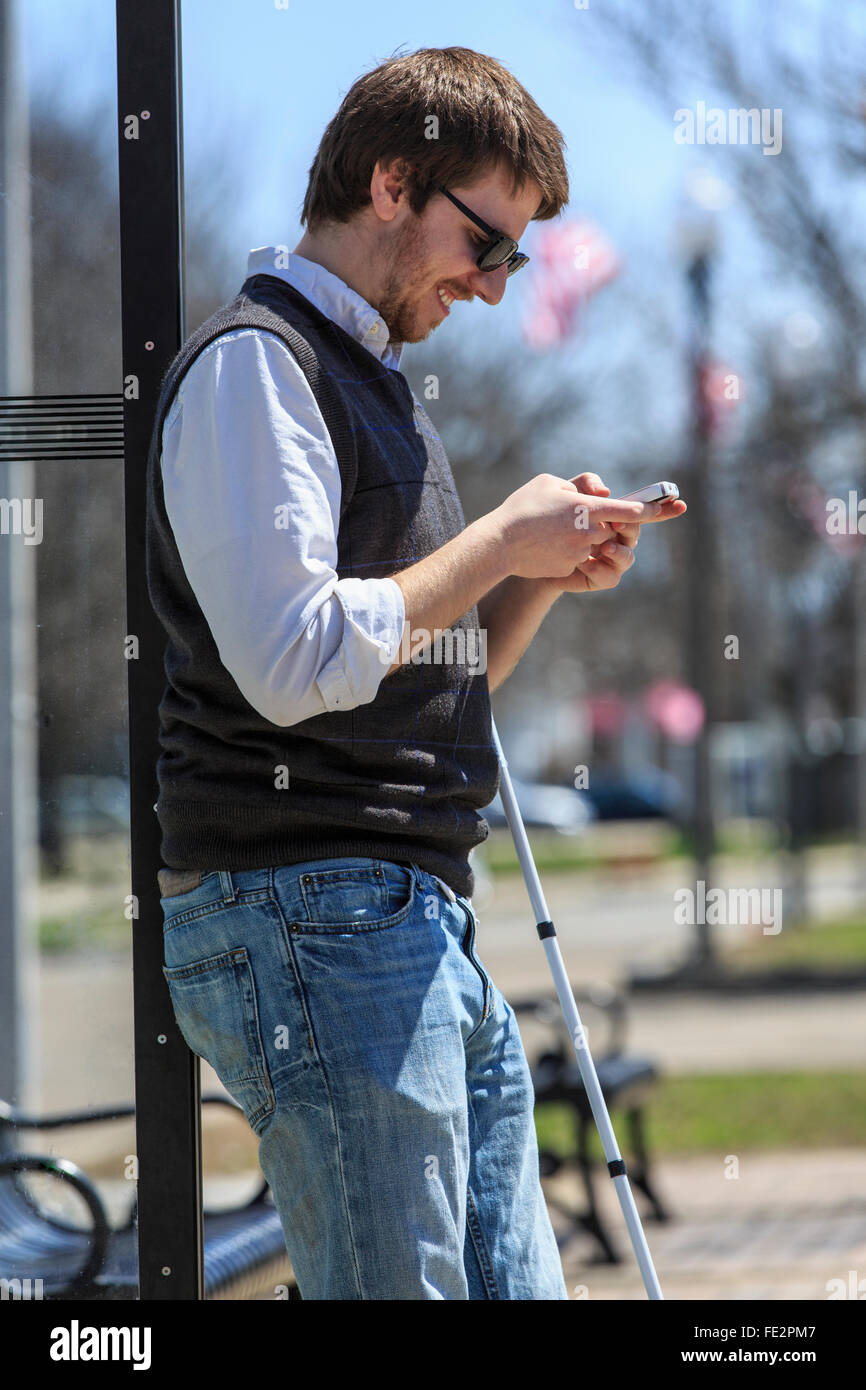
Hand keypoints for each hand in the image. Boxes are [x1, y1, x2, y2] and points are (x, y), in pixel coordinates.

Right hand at [491, 472, 659, 580]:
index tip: (667, 507)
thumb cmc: (522, 507)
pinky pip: (577, 559)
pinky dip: (565, 551)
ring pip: (594, 544)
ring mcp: (580, 553)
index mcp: (587, 508)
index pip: (629, 510)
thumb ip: (582, 484)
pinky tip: (544, 545)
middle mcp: (588, 532)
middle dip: (601, 525)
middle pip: (611, 529)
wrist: (499, 543)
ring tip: (553, 531)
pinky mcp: (570, 568)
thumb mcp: (549, 481)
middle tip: (574, 519)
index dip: (652, 510)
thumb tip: (605, 493)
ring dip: (582, 538)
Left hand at [548, 471, 686, 593]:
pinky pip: (610, 576)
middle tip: (616, 523)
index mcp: (615, 516)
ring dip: (618, 551)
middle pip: (636, 532)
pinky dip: (599, 569)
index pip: (641, 511)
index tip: (679, 502)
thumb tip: (605, 489)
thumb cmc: (551, 521)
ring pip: (628, 557)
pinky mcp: (600, 577)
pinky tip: (583, 563)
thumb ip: (586, 484)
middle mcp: (618, 537)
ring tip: (602, 547)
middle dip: (630, 527)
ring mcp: (611, 559)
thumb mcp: (566, 495)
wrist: (531, 550)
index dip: (662, 508)